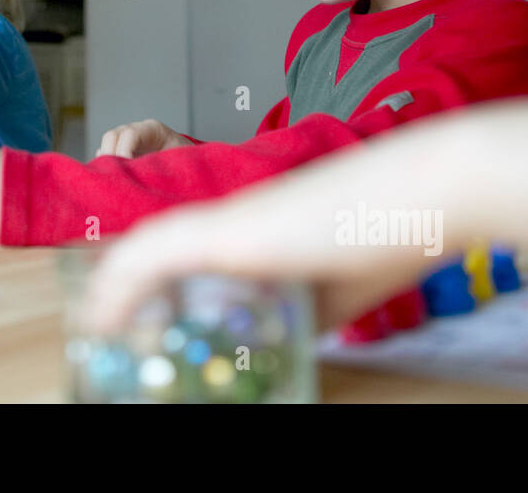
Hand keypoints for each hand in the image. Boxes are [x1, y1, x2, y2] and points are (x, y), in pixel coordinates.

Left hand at [81, 95, 527, 336]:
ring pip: (144, 253)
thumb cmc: (395, 230)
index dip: (150, 294)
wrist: (428, 186)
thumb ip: (299, 307)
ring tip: (99, 335)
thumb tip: (280, 341)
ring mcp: (228, 221)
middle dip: (126, 299)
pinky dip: (120, 287)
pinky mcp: (229, 228)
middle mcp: (230, 220)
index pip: (182, 259)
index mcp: (252, 229)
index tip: (138, 330)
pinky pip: (151, 255)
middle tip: (111, 340)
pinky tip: (104, 320)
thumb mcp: (339, 290)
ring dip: (115, 294)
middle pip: (155, 256)